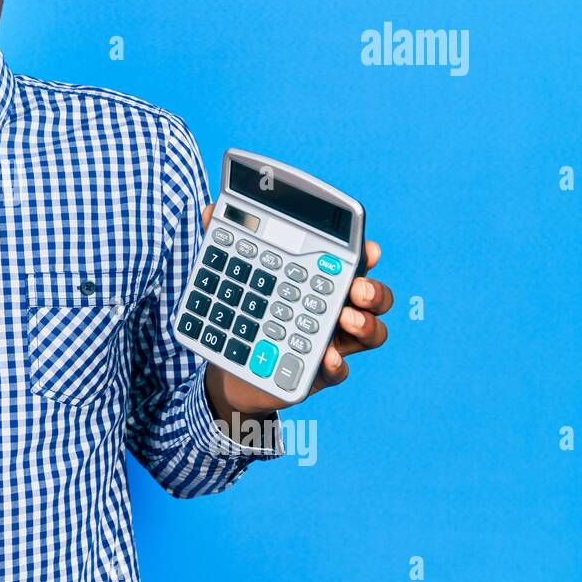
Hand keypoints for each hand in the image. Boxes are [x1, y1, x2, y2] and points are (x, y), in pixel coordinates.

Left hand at [200, 202, 391, 413]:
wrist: (235, 363)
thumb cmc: (246, 311)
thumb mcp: (236, 278)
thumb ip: (224, 242)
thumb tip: (208, 209)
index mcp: (321, 282)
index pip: (352, 264)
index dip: (367, 256)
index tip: (370, 250)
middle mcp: (335, 309)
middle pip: (373, 297)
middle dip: (374, 291)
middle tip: (357, 289)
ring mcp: (332, 341)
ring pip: (370, 332)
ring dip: (366, 324)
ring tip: (346, 319)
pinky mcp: (319, 371)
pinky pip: (339, 370)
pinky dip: (336, 364)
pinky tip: (326, 357)